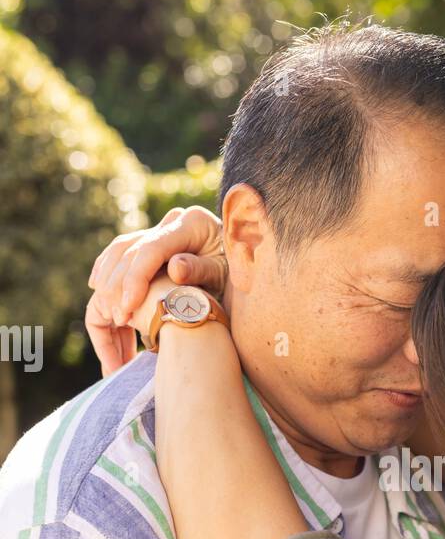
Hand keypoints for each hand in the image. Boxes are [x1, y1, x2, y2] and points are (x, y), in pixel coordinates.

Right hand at [86, 205, 225, 375]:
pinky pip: (122, 251)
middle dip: (119, 285)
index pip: (152, 250)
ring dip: (108, 279)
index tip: (127, 308)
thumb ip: (202, 269)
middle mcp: (174, 221)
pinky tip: (99, 290)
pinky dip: (109, 269)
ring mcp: (163, 228)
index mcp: (194, 224)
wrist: (250, 262)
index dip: (135, 279)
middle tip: (117, 317)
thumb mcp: (227, 273)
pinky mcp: (155, 239)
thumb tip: (175, 268)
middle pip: (131, 250)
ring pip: (121, 249)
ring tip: (106, 310)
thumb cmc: (241, 272)